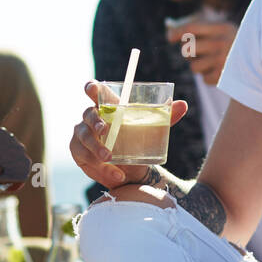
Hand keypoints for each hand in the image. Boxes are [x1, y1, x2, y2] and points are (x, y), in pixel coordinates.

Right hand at [70, 80, 187, 188]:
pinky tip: (115, 173)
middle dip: (95, 121)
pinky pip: (84, 156)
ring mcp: (82, 134)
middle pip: (87, 114)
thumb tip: (183, 104)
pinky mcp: (78, 151)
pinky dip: (100, 167)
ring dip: (97, 148)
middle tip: (105, 130)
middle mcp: (91, 117)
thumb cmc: (138, 142)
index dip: (91, 87)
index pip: (95, 91)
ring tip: (111, 159)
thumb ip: (166, 116)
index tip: (93, 89)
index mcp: (107, 106)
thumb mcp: (153, 130)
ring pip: (84, 137)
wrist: (131, 169)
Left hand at [166, 19, 237, 85]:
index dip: (178, 32)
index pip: (192, 28)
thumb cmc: (234, 44)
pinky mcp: (224, 77)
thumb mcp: (222, 31)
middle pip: (188, 49)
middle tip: (196, 52)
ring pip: (193, 67)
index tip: (169, 37)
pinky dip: (209, 76)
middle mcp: (223, 43)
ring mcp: (224, 61)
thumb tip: (169, 33)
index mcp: (223, 28)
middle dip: (188, 52)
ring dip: (199, 66)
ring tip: (213, 62)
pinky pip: (203, 79)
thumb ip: (199, 30)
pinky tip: (221, 71)